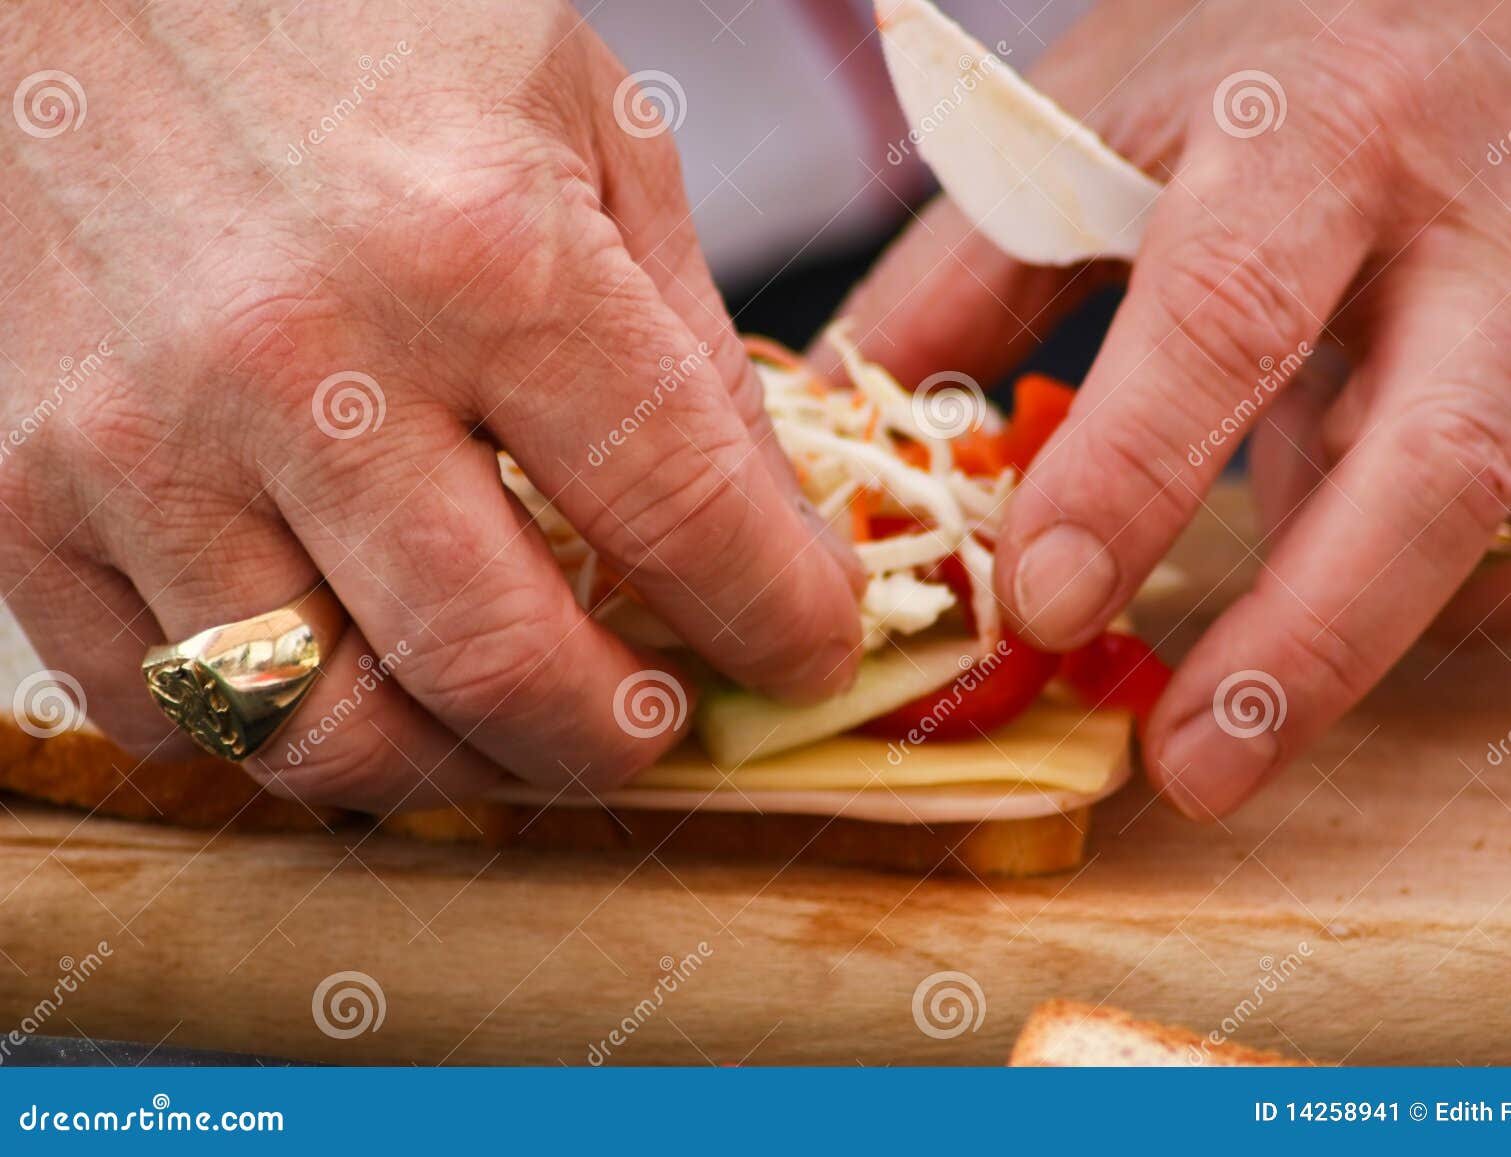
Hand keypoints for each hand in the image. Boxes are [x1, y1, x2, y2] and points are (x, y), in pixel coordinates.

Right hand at [0, 1, 860, 811]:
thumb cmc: (354, 26)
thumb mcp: (583, 131)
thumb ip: (685, 346)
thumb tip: (768, 535)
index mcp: (484, 256)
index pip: (679, 514)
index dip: (774, 617)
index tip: (803, 655)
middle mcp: (306, 366)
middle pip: (497, 667)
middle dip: (613, 740)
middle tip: (650, 723)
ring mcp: (142, 444)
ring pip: (323, 729)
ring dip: (455, 762)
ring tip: (510, 715)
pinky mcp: (20, 496)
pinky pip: (161, 707)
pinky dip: (276, 727)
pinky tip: (343, 660)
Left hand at [837, 0, 1510, 817]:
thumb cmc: (1293, 53)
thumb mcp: (1115, 110)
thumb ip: (977, 264)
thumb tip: (855, 412)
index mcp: (1319, 139)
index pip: (1225, 316)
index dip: (1131, 472)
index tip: (1041, 602)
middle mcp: (1484, 231)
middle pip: (1429, 473)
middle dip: (1302, 650)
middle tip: (1187, 772)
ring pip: (1479, 534)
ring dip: (1341, 625)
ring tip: (1235, 687)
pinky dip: (1428, 598)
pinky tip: (1348, 580)